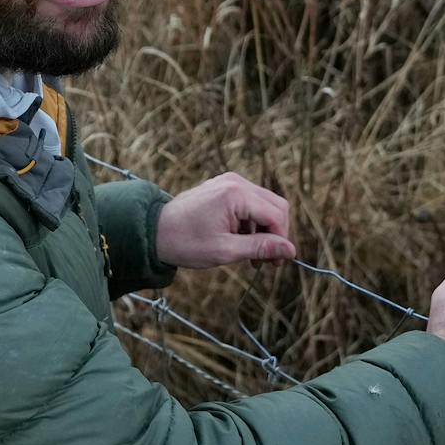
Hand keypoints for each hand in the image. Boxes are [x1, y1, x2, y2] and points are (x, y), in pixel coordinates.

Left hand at [153, 172, 297, 269]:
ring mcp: (229, 182)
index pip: (276, 214)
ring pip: (265, 204)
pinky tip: (241, 241)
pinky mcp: (224, 187)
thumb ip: (260, 248)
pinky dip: (251, 222)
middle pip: (275, 205)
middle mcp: (236, 182)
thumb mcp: (225, 251)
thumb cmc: (185, 243)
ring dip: (264, 230)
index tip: (276, 263)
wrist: (153, 231)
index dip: (281, 240)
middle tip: (266, 262)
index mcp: (236, 194)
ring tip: (251, 256)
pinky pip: (250, 202)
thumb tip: (290, 250)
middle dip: (275, 234)